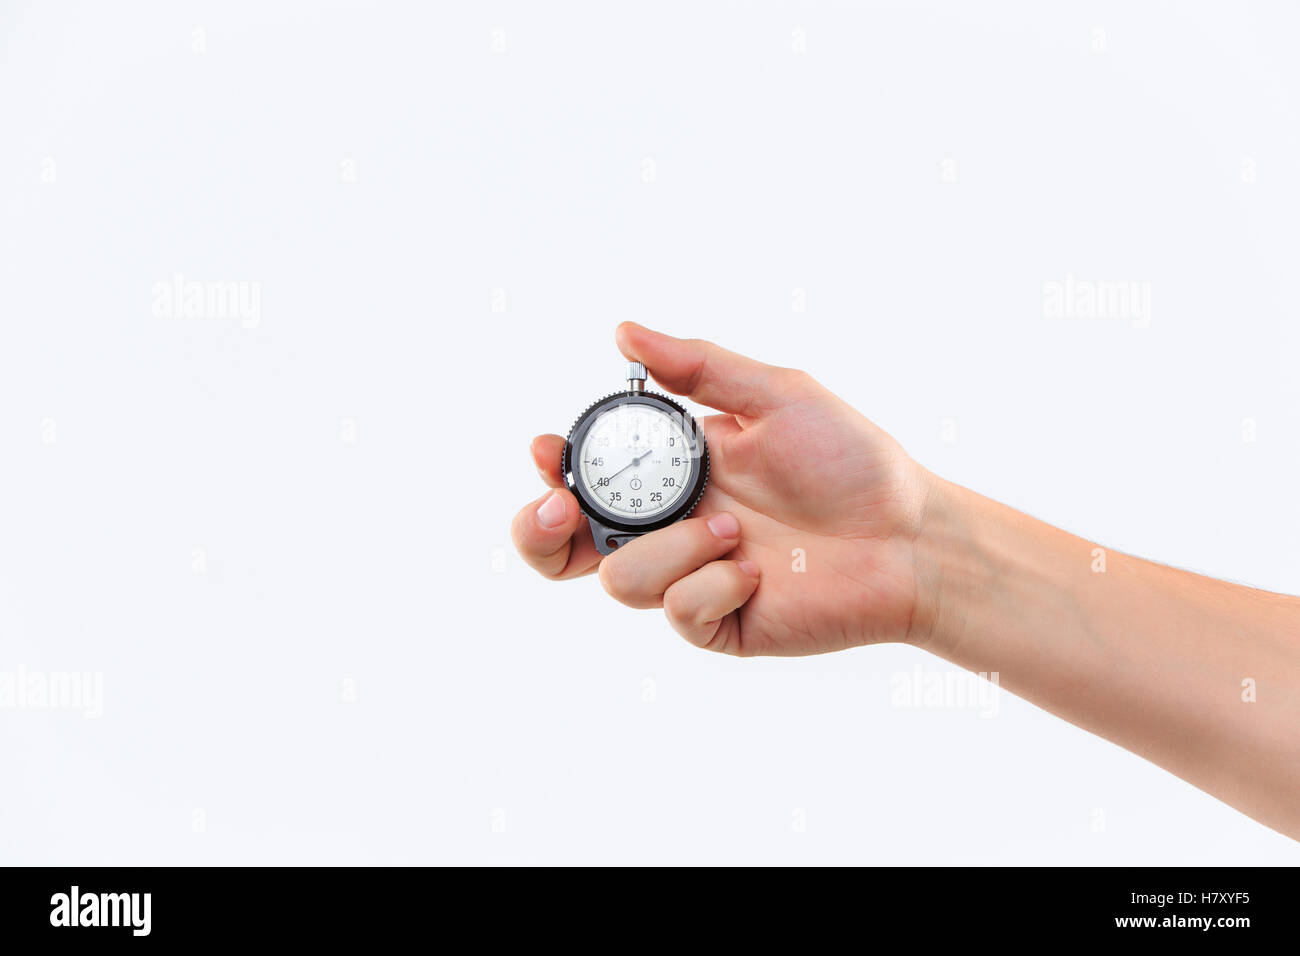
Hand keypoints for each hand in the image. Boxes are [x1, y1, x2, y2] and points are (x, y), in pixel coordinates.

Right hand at [511, 323, 931, 654]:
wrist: (910, 536)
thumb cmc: (851, 462)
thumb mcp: (775, 396)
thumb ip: (698, 367)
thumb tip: (624, 332)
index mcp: (674, 473)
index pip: (588, 478)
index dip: (552, 472)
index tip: (546, 450)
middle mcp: (671, 527)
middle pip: (569, 547)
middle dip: (540, 533)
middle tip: (562, 513)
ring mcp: (691, 579)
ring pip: (622, 578)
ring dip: (672, 549)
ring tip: (735, 531)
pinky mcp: (718, 624)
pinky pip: (677, 612)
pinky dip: (711, 586)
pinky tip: (756, 574)